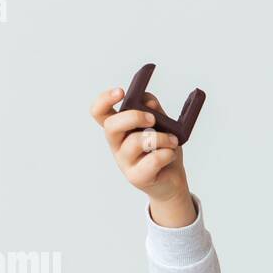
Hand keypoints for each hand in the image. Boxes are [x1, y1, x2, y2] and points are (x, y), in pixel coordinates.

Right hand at [90, 86, 191, 209]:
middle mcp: (116, 145)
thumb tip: (149, 101)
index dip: (104, 100)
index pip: (99, 112)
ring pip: (136, 142)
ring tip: (173, 141)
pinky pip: (152, 160)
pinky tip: (171, 154)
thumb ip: (154, 110)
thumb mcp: (161, 125)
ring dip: (160, 137)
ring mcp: (124, 162)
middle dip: (134, 117)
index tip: (121, 91)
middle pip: (111, 126)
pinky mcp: (137, 177)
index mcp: (119, 129)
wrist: (172, 181)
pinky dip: (166, 154)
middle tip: (153, 119)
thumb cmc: (162, 150)